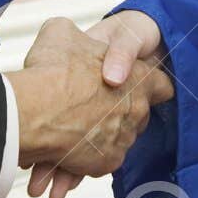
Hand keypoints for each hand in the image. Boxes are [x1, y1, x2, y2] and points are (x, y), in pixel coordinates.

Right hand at [27, 11, 164, 197]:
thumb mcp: (61, 33)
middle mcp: (136, 111)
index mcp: (137, 76)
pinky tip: (60, 157)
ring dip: (90, 141)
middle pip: (134, 114)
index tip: (139, 84)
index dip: (149, 82)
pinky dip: (79, 163)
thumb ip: (74, 36)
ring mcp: (123, 139)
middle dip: (113, 112)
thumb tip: (72, 39)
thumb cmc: (54, 69)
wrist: (36, 111)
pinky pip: (95, 163)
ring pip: (110, 139)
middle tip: (88, 108)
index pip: (160, 84)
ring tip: (66, 139)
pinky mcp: (105, 164)